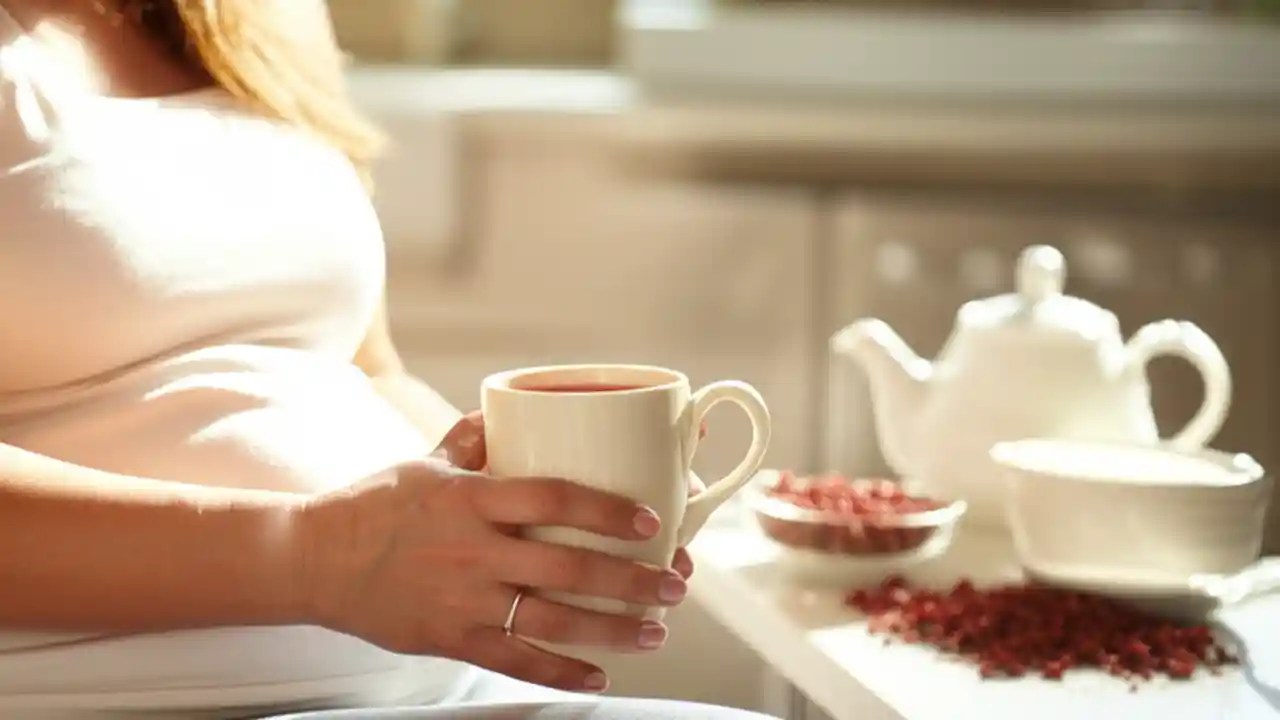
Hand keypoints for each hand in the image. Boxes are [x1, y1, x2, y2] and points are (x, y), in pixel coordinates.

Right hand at [296, 414, 690, 691]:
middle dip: (631, 578)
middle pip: (568, 565)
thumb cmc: (374, 505)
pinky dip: (560, 673)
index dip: (607, 509)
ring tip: (654, 631)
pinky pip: (514, 660)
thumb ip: (474, 438)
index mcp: (472, 498)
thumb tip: (510, 409)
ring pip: (551, 620)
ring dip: (611, 628)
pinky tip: (598, 676)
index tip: (650, 519)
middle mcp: (473, 549)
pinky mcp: (451, 638)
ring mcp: (463, 598)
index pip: (553, 496)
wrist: (313, 559)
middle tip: (674, 583)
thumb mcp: (426, 461)